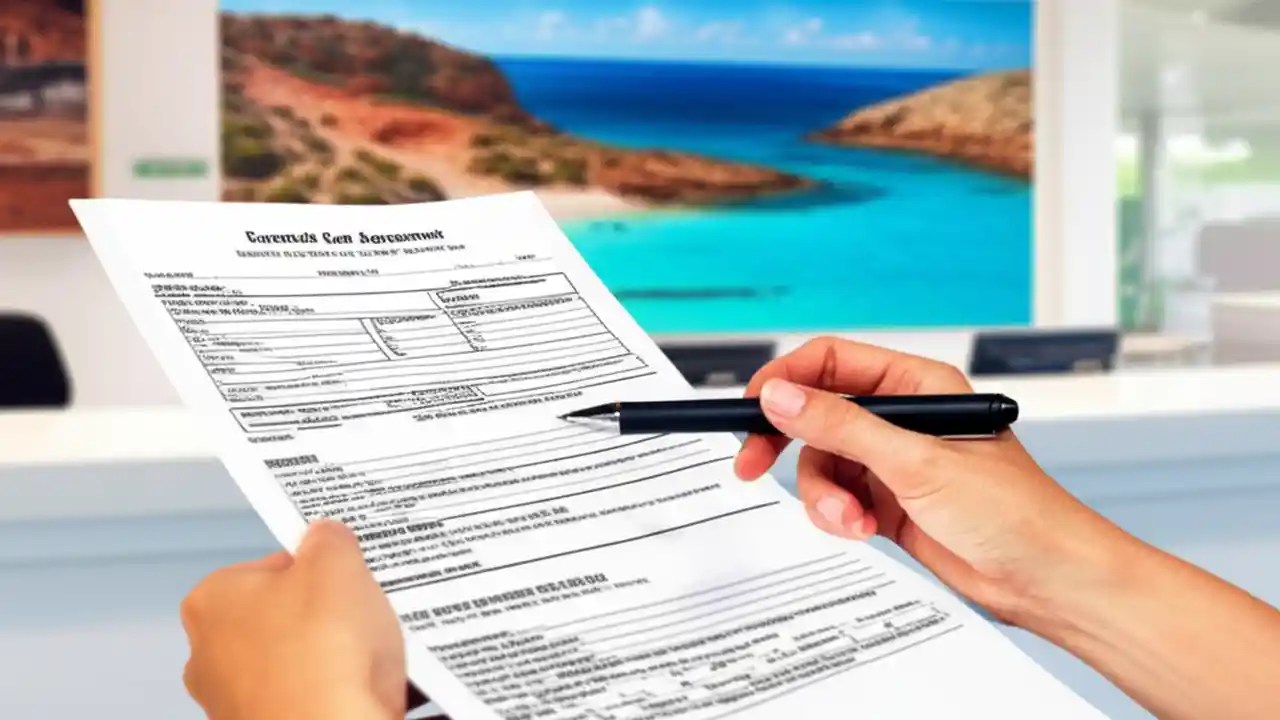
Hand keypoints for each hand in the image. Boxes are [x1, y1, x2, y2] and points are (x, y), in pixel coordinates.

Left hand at [181, 520, 405, 719]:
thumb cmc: (318, 660)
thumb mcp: (337, 565)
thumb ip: (328, 539)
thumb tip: (327, 535)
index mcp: (212, 601)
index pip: (272, 566)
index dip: (317, 568)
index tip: (343, 574)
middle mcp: (210, 655)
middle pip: (286, 616)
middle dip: (326, 616)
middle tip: (361, 613)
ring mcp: (236, 701)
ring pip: (302, 662)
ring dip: (337, 659)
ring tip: (371, 658)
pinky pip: (314, 698)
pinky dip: (340, 694)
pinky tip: (367, 691)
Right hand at [735, 337, 1127, 624]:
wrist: (1046, 579)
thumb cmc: (1014, 511)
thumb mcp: (915, 462)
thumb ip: (841, 427)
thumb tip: (781, 397)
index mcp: (917, 384)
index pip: (831, 362)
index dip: (785, 379)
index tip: (750, 407)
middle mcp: (901, 417)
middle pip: (816, 413)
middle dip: (786, 441)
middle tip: (750, 462)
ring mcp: (893, 461)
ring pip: (822, 463)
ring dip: (824, 495)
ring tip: (851, 519)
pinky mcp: (887, 501)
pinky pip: (837, 497)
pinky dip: (838, 515)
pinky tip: (862, 530)